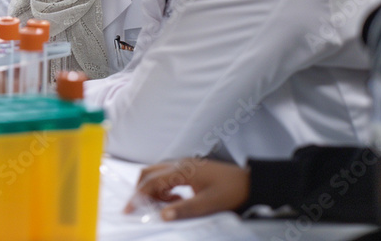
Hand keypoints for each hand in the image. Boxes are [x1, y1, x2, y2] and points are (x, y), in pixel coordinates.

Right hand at [127, 158, 249, 220]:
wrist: (251, 183)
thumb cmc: (232, 191)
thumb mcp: (208, 204)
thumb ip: (184, 209)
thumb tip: (162, 216)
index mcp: (183, 170)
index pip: (152, 182)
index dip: (138, 196)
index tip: (128, 210)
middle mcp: (180, 164)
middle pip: (150, 173)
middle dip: (142, 190)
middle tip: (140, 208)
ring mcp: (185, 165)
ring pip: (158, 174)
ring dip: (155, 191)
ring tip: (165, 207)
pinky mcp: (190, 170)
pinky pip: (168, 177)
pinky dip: (165, 189)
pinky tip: (177, 200)